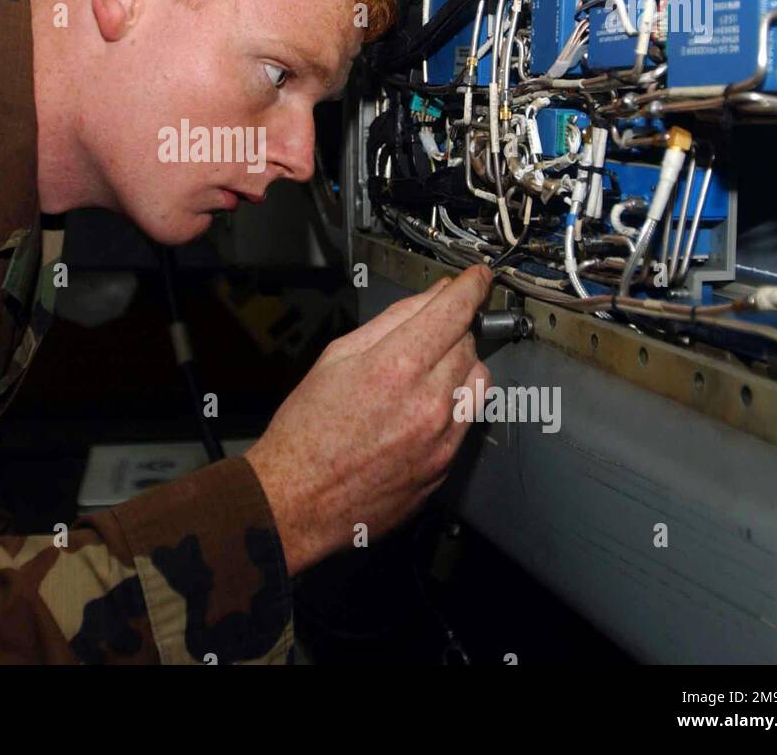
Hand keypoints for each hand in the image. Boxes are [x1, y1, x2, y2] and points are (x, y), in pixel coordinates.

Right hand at [245, 264, 493, 575]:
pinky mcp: (446, 467)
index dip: (470, 286)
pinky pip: (468, 420)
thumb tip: (429, 299)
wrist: (297, 499)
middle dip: (452, 330)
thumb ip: (391, 322)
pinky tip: (419, 410)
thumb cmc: (306, 431)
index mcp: (395, 368)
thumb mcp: (336, 357)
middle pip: (469, 344)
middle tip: (424, 335)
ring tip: (425, 374)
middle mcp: (427, 404)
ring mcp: (442, 440)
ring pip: (479, 382)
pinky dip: (454, 405)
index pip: (453, 311)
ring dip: (461, 367)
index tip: (477, 277)